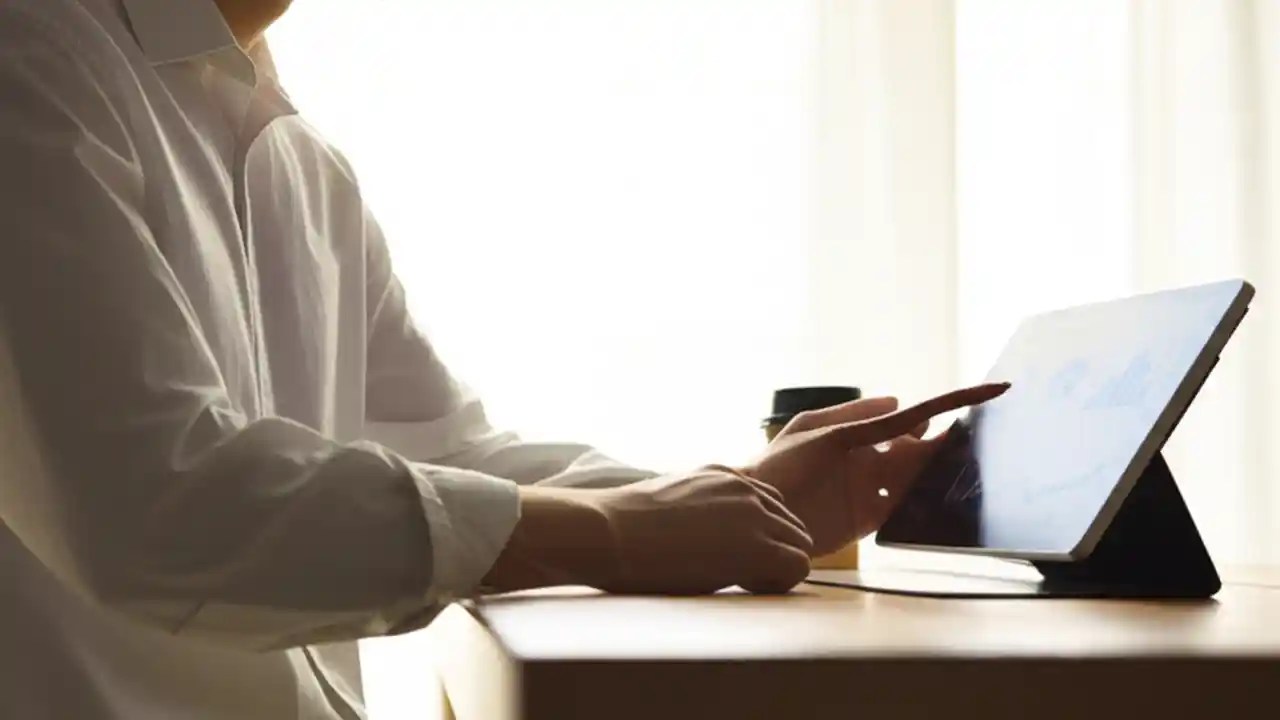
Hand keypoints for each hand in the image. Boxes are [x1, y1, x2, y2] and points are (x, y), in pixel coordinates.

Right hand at [483, 468, 813, 595]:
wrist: (608, 531)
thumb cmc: (619, 524)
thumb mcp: (665, 498)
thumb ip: (694, 505)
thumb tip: (694, 529)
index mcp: (722, 475)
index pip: (768, 502)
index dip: (757, 533)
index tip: (728, 553)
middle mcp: (744, 488)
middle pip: (790, 522)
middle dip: (773, 549)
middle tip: (736, 573)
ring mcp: (753, 515)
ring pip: (800, 543)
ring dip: (777, 566)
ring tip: (739, 581)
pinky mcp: (757, 546)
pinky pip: (798, 566)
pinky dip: (779, 582)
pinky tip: (745, 587)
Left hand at [742, 383, 1008, 555]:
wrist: (755, 515)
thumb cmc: (778, 467)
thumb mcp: (816, 430)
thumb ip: (858, 416)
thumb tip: (897, 401)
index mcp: (858, 431)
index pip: (909, 414)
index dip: (947, 404)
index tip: (988, 391)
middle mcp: (868, 458)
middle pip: (917, 449)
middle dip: (941, 446)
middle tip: (968, 443)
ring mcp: (869, 489)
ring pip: (914, 479)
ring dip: (934, 475)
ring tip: (961, 471)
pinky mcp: (866, 521)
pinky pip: (902, 510)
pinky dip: (919, 506)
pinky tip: (937, 503)